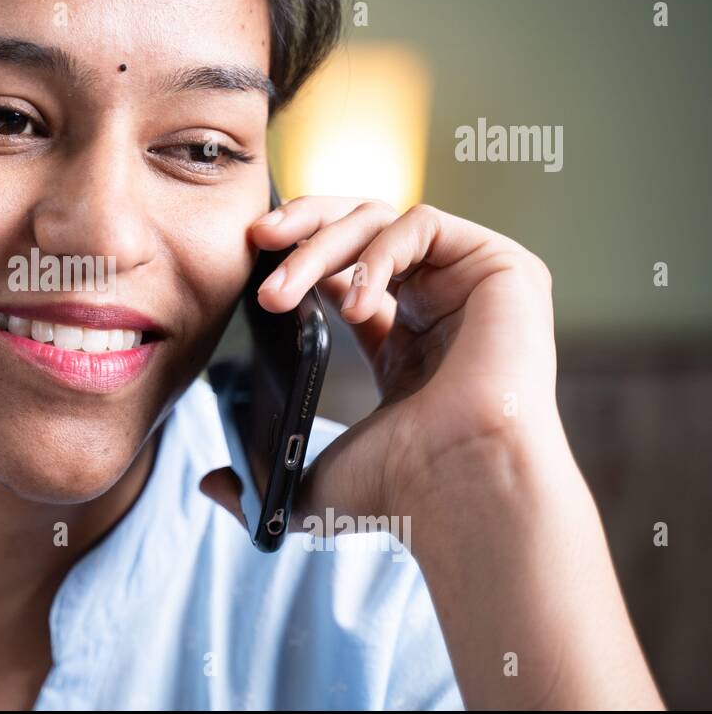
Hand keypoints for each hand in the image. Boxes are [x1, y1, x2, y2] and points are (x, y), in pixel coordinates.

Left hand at [199, 196, 665, 708]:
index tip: (252, 266)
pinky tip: (354, 304)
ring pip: (380, 220)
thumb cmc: (401, 493)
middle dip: (299, 228)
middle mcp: (440, 304)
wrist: (456, 490)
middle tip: (254, 241)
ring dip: (318, 247)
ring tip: (278, 295)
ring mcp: (471, 283)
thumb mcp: (309, 481)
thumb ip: (259, 478)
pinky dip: (377, 254)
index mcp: (403, 341)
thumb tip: (211, 484)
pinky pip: (422, 224)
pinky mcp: (502, 267)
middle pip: (359, 228)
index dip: (297, 257)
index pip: (345, 269)